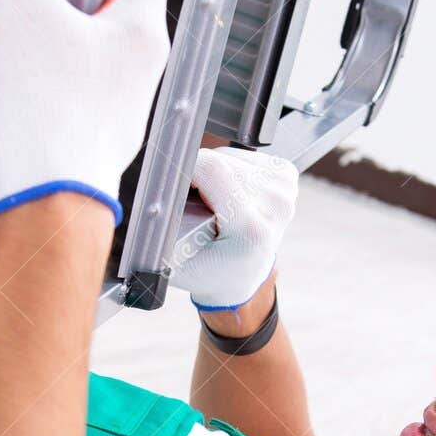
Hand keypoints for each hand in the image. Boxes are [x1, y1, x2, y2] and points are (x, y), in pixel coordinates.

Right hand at [170, 147, 297, 310]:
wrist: (238, 278)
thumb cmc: (206, 272)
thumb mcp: (172, 261)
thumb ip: (161, 229)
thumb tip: (150, 193)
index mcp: (252, 230)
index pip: (211, 169)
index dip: (184, 169)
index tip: (173, 186)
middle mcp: (275, 206)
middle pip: (219, 160)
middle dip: (197, 174)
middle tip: (194, 204)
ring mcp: (284, 190)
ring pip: (229, 156)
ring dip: (213, 173)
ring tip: (213, 203)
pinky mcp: (286, 176)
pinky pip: (244, 157)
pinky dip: (229, 170)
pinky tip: (230, 194)